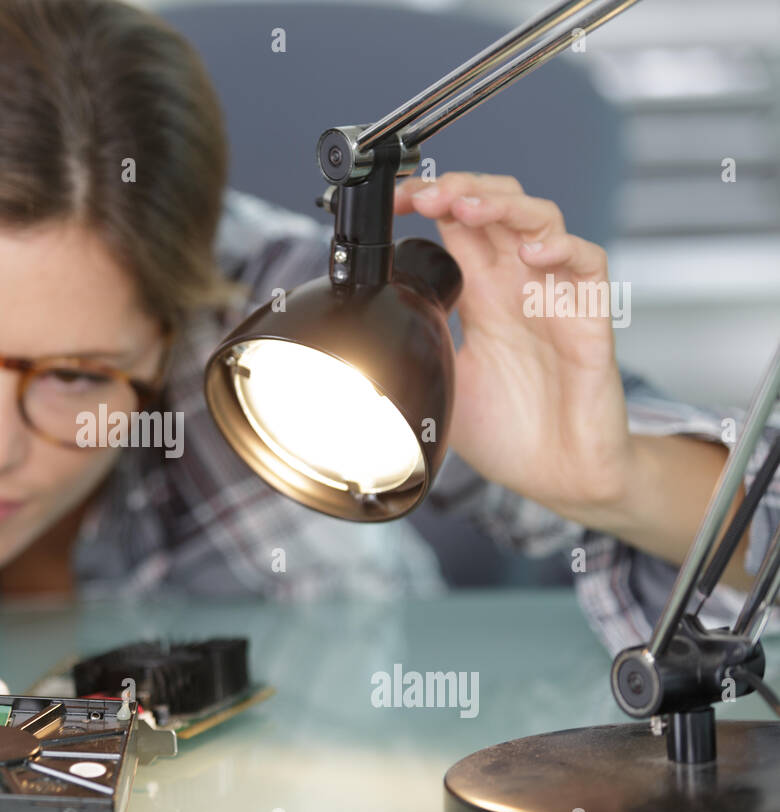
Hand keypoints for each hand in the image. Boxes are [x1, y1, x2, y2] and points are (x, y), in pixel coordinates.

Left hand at [395, 172, 632, 519]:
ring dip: (503, 204)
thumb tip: (367, 317)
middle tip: (424, 194)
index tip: (395, 200)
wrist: (558, 476)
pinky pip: (588, 264)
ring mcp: (555, 297)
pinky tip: (533, 252)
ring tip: (467, 205)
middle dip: (460, 189)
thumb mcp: (441, 379)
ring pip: (541, 220)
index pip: (457, 227)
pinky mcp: (590, 319)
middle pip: (497, 207)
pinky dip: (564, 248)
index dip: (429, 201)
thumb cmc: (509, 430)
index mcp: (482, 296)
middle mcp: (519, 286)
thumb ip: (415, 339)